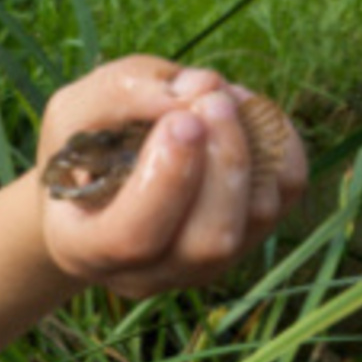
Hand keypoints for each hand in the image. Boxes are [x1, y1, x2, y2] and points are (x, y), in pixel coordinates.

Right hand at [36, 57, 307, 298]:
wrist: (102, 180)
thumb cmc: (81, 147)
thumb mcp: (73, 112)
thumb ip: (120, 95)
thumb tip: (202, 87)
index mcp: (86, 250)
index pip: (132, 240)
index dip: (166, 181)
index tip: (180, 121)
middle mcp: (149, 274)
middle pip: (209, 241)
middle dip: (223, 160)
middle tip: (211, 99)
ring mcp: (204, 265)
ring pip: (257, 216)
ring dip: (251, 140)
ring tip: (221, 96)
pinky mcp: (248, 238)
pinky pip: (287, 191)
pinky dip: (280, 140)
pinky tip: (245, 111)